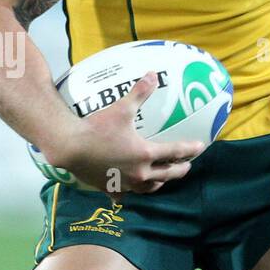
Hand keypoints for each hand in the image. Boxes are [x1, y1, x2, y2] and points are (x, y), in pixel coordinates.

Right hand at [45, 72, 203, 193]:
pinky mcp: (111, 189)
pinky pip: (126, 194)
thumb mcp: (121, 108)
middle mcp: (140, 173)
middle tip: (187, 166)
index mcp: (146, 155)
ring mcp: (126, 184)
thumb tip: (153, 74)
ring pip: (150, 188)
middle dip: (180, 170)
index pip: (175, 153)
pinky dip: (131, 192)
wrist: (69, 147)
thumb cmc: (96, 128)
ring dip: (160, 182)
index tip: (200, 147)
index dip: (190, 149)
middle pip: (168, 175)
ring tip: (163, 177)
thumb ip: (140, 93)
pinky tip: (129, 191)